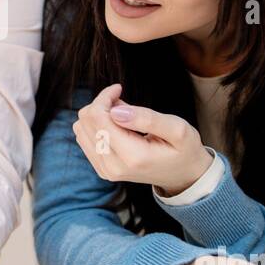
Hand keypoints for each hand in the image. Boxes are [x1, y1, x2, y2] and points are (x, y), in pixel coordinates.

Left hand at [72, 84, 213, 195]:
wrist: (183, 175)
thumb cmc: (184, 149)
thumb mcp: (177, 128)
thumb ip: (146, 118)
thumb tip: (115, 110)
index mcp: (132, 156)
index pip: (97, 117)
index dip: (104, 97)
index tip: (119, 89)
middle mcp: (113, 167)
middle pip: (85, 121)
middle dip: (101, 104)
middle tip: (123, 102)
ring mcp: (105, 171)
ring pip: (81, 129)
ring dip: (98, 115)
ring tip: (122, 115)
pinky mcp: (101, 169)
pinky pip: (84, 138)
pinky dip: (97, 126)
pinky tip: (116, 126)